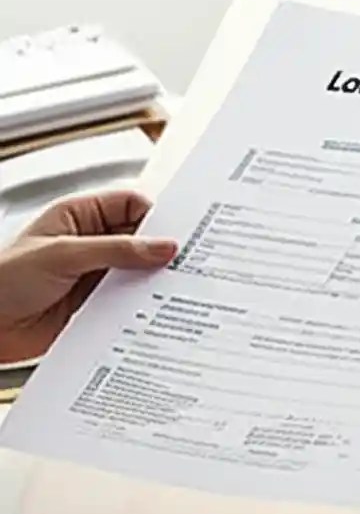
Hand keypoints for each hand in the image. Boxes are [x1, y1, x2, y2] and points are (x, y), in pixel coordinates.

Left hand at [0, 190, 175, 362]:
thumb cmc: (2, 280)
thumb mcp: (63, 255)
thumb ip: (116, 250)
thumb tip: (162, 246)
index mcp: (79, 216)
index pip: (130, 205)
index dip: (156, 217)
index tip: (178, 234)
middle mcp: (90, 243)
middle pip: (141, 239)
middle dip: (161, 250)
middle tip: (186, 261)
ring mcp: (95, 274)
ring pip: (138, 272)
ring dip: (153, 280)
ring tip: (175, 287)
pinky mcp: (97, 304)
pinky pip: (130, 301)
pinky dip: (144, 305)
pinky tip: (155, 309)